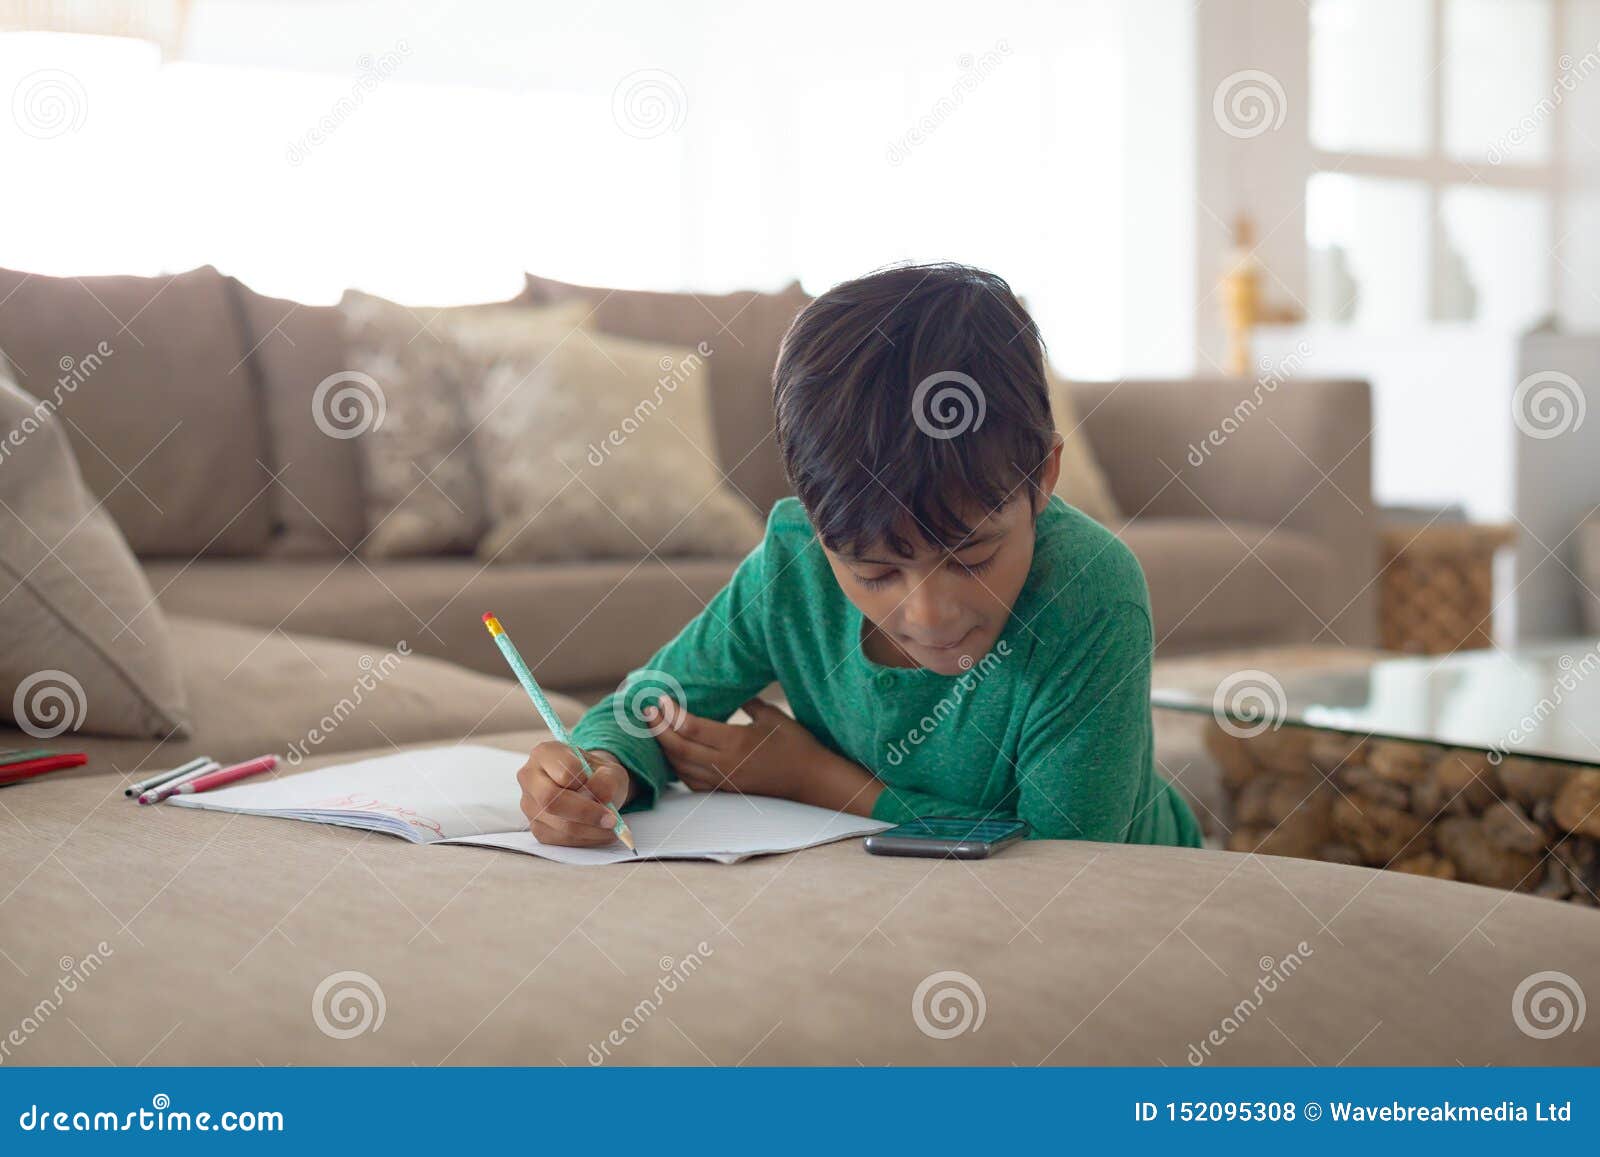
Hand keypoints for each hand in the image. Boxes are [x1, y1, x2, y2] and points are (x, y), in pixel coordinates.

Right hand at [517, 742, 632, 846]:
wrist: (593, 788)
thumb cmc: (597, 776)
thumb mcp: (611, 771)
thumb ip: (607, 781)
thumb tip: (600, 799)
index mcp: (545, 753)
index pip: (564, 771)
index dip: (587, 782)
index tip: (604, 785)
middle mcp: (530, 777)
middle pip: (550, 800)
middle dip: (586, 813)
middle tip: (611, 819)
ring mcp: (529, 804)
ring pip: (558, 824)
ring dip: (591, 830)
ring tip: (611, 826)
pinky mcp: (536, 827)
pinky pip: (560, 839)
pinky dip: (585, 839)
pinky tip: (599, 832)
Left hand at [647, 696, 873, 811]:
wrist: (812, 782)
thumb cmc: (797, 745)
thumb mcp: (773, 716)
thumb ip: (746, 702)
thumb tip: (729, 688)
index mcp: (737, 742)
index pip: (691, 727)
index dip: (670, 713)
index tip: (659, 699)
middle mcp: (726, 765)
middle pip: (679, 748)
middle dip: (659, 729)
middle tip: (646, 712)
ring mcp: (724, 782)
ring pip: (681, 768)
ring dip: (665, 749)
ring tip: (654, 730)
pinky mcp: (726, 793)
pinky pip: (692, 782)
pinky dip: (678, 767)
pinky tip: (674, 754)